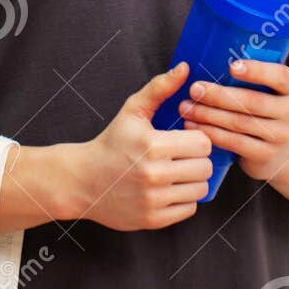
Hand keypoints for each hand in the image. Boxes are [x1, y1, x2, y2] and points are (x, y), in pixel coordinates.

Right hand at [73, 61, 214, 230]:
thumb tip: (184, 68)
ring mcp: (154, 200)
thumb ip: (160, 88)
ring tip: (177, 171)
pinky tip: (169, 188)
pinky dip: (184, 199)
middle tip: (183, 155)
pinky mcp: (153, 219)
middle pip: (205, 167)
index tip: (185, 137)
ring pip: (200, 189)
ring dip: (193, 179)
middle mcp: (154, 174)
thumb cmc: (111, 142)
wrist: (82, 180)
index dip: (197, 137)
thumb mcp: (132, 110)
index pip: (203, 142)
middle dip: (197, 159)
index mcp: (152, 145)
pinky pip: (190, 209)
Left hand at [179, 58, 288, 188]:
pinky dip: (211, 133)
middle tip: (194, 89)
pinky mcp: (265, 155)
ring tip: (187, 107)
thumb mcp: (271, 89)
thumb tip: (211, 56)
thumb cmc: (267, 107)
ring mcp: (280, 136)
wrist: (285, 148)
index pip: (280, 76)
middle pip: (253, 102)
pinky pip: (234, 143)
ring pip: (239, 123)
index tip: (231, 66)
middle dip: (219, 95)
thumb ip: (253, 76)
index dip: (257, 71)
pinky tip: (195, 125)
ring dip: (208, 115)